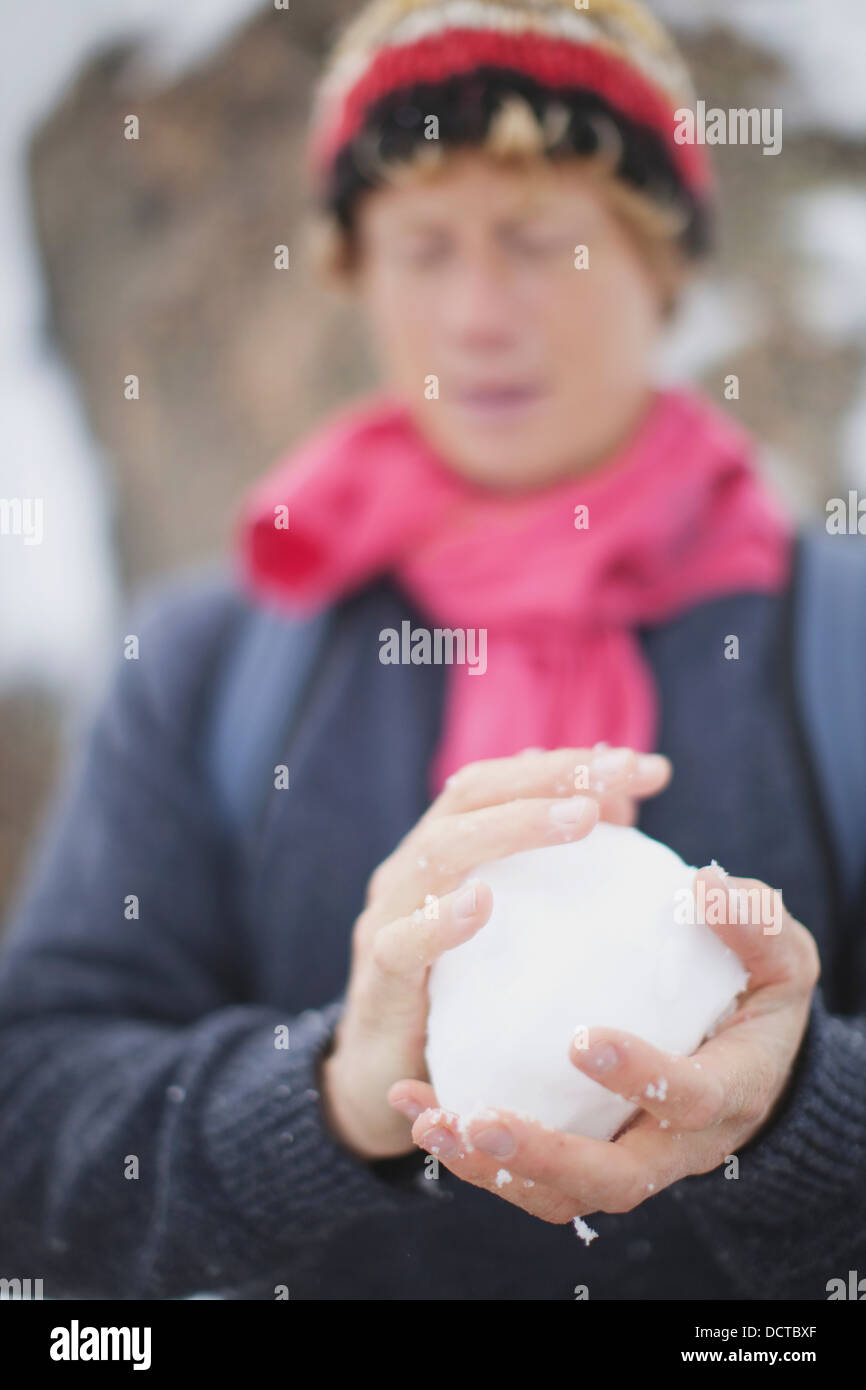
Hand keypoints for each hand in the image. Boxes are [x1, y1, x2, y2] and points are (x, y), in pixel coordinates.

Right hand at [320, 745, 671, 1159]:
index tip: (648, 769)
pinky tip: (482, 904)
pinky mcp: (379, 979)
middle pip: (475, 793)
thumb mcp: (514, 930)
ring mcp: (389, 916)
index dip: (572, 764)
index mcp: (447, 847)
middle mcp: (413, 867)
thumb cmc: (462, 1000)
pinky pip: (403, 942)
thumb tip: (620, 811)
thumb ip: (553, 872)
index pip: (507, 781)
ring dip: (515, 826)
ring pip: (442, 849)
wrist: (383, 1083)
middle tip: (623, 774)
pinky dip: (440, 919)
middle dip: (553, 776)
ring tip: (581, 819)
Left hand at [390, 865, 820, 1223]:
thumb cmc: (761, 989)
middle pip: (611, 1179)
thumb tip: (698, 884)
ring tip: (431, 1124)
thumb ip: (750, 922)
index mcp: (728, 1091)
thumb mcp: (778, 952)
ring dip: (488, 1166)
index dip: (641, 1078)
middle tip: (480, 1119)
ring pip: (557, 1194)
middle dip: (542, 1156)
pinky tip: (416, 1105)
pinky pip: (525, 1175)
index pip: (688, 1099)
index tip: (582, 1039)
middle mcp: (677, 1145)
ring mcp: (628, 1158)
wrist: (748, 1053)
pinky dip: (469, 1152)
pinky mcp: (585, 1155)